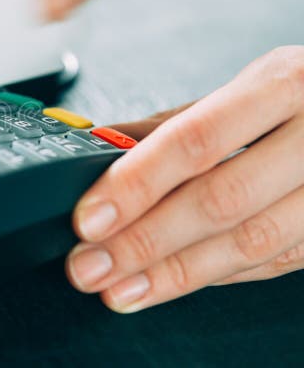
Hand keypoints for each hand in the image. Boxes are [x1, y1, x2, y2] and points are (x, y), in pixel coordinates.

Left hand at [66, 46, 303, 311]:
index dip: (137, 184)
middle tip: (91, 265)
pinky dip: (213, 275)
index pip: (196, 140)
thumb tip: (100, 146)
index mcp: (283, 86)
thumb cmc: (303, 96)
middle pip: (220, 200)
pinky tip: (169, 281)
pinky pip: (271, 262)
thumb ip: (175, 124)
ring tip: (120, 287)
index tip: (90, 218)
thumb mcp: (245, 90)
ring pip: (250, 243)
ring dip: (173, 273)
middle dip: (144, 241)